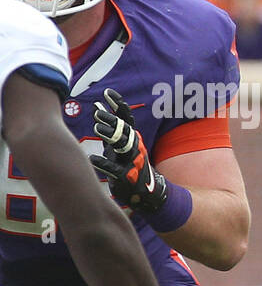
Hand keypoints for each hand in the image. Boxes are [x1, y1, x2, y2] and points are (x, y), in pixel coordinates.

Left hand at [90, 88, 168, 212]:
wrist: (145, 192)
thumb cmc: (127, 164)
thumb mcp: (120, 144)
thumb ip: (110, 128)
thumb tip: (97, 106)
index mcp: (133, 138)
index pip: (127, 118)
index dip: (118, 105)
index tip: (107, 93)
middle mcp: (135, 147)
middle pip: (125, 130)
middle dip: (113, 120)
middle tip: (98, 112)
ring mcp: (132, 162)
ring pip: (124, 146)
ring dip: (111, 136)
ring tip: (97, 128)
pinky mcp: (126, 178)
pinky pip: (115, 169)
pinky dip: (104, 163)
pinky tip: (92, 158)